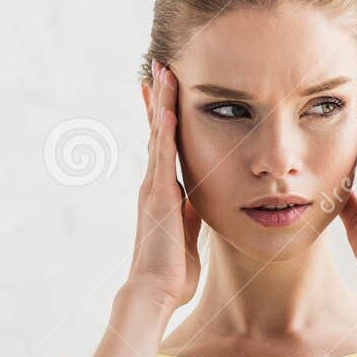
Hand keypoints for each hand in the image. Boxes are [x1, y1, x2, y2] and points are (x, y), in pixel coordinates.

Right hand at [125, 60, 202, 309]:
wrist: (156, 291)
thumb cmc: (174, 270)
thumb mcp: (189, 232)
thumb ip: (192, 213)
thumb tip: (201, 201)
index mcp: (165, 191)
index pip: (166, 145)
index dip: (166, 117)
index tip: (168, 89)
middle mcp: (155, 184)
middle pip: (157, 131)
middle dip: (158, 98)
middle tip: (159, 65)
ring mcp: (154, 189)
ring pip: (157, 137)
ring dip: (159, 104)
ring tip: (161, 72)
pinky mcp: (159, 199)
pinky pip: (162, 160)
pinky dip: (164, 134)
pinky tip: (167, 112)